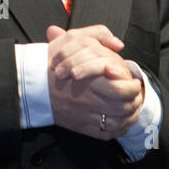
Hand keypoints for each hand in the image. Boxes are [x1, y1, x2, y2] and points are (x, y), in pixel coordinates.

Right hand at [46, 25, 143, 139]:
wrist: (30, 84)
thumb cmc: (52, 61)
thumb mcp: (74, 39)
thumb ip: (99, 35)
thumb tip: (118, 44)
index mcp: (91, 80)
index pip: (123, 90)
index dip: (133, 87)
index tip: (134, 82)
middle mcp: (90, 100)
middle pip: (124, 108)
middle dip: (135, 103)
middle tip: (137, 96)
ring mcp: (85, 116)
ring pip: (117, 123)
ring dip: (129, 117)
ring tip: (133, 110)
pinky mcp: (81, 127)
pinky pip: (106, 134)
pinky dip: (118, 129)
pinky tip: (121, 123)